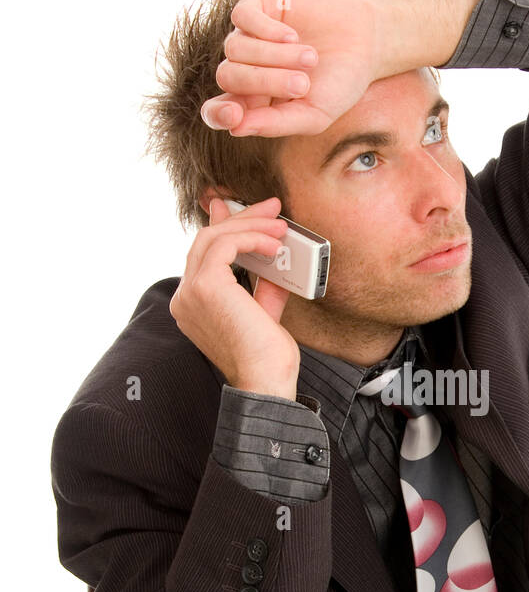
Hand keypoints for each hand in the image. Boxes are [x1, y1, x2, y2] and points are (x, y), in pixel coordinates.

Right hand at [169, 196, 300, 398]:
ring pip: (214, 237)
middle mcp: (185, 297)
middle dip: (242, 218)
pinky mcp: (204, 286)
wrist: (265, 382)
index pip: (204, 254)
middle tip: (273, 209)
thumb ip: (263, 284)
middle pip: (207, 240)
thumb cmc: (267, 358)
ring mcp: (190, 292)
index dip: (226, 226)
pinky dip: (252, 238)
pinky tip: (273, 245)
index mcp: (193, 305)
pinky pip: (225, 243)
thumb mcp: (264, 311)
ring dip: (252, 225)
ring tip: (281, 226)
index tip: (252, 213)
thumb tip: (273, 256)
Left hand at [200, 0, 382, 137]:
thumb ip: (276, 124)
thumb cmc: (340, 83)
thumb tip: (235, 128)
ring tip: (311, 59)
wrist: (366, 42)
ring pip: (235, 48)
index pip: (217, 110)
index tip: (235, 116)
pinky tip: (293, 37)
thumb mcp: (314, 114)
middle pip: (228, 76)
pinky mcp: (260, 6)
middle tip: (302, 85)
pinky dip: (266, 31)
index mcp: (254, 100)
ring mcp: (250, 35)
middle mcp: (246, 67)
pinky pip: (242, 18)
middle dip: (264, 82)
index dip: (218, 114)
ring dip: (274, 57)